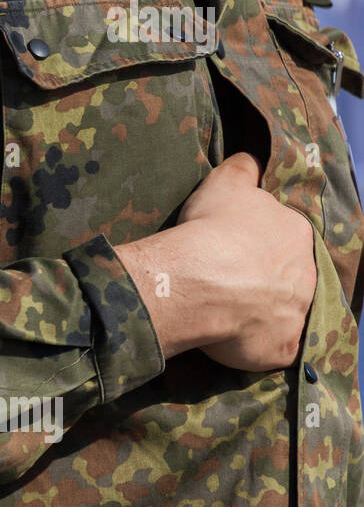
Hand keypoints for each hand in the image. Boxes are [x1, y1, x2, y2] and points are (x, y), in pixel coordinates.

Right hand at [115, 153, 315, 370]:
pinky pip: (271, 348)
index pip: (283, 238)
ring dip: (261, 312)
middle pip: (289, 276)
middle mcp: (308, 274)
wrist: (197, 279)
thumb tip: (252, 158)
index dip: (257, 243)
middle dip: (264, 279)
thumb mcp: (226, 182)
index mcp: (296, 233)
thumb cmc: (212, 228)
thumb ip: (244, 167)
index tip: (232, 249)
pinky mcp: (282, 348)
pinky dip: (254, 344)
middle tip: (227, 281)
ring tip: (225, 310)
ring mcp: (298, 314)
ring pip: (283, 312)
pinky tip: (230, 337)